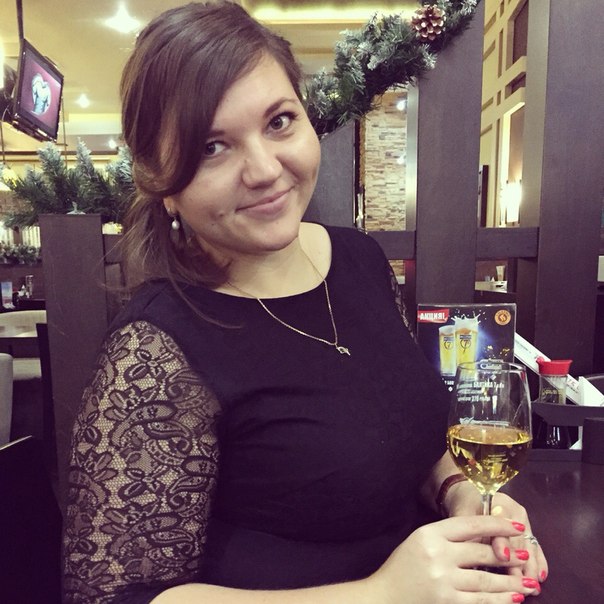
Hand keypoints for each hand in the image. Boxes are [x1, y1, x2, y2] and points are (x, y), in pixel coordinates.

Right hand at [368, 515, 538, 603]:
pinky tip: (513, 599)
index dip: (498, 525)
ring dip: (512, 583)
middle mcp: (437, 554)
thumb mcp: (421, 541)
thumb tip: (488, 538)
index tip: (517, 526)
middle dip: (509, 556)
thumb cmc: (404, 566)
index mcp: (430, 533)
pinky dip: (500, 601)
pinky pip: (481, 601)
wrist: (384, 596)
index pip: (471, 525)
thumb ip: (449, 538)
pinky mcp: (447, 602)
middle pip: (482, 553)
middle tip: (526, 556)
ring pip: (487, 581)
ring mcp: (443, 580)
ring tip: (529, 583)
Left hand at [446, 482, 547, 596]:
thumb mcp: (463, 516)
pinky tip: (540, 577)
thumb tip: (474, 560)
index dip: (501, 542)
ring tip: (532, 588)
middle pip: (517, 539)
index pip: (500, 525)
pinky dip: (538, 563)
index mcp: (497, 502)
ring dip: (531, 568)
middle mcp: (515, 511)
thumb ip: (470, 535)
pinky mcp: (529, 530)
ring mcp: (524, 520)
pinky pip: (536, 547)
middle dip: (519, 564)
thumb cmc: (465, 506)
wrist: (472, 495)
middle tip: (519, 584)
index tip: (503, 558)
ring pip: (529, 546)